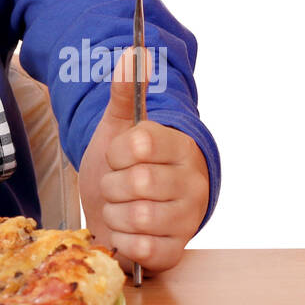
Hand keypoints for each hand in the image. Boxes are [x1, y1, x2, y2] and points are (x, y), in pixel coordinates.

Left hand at [78, 46, 209, 275]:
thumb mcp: (117, 127)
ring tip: (120, 206)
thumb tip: (133, 53)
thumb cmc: (121, 167)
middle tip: (115, 184)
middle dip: (112, 184)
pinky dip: (123, 240)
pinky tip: (126, 231)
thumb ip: (125, 92)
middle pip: (138, 181)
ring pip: (138, 216)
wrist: (119, 209)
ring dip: (114, 212)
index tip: (116, 156)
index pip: (140, 143)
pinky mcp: (175, 251)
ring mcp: (187, 219)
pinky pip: (142, 249)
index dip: (116, 151)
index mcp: (180, 146)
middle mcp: (192, 182)